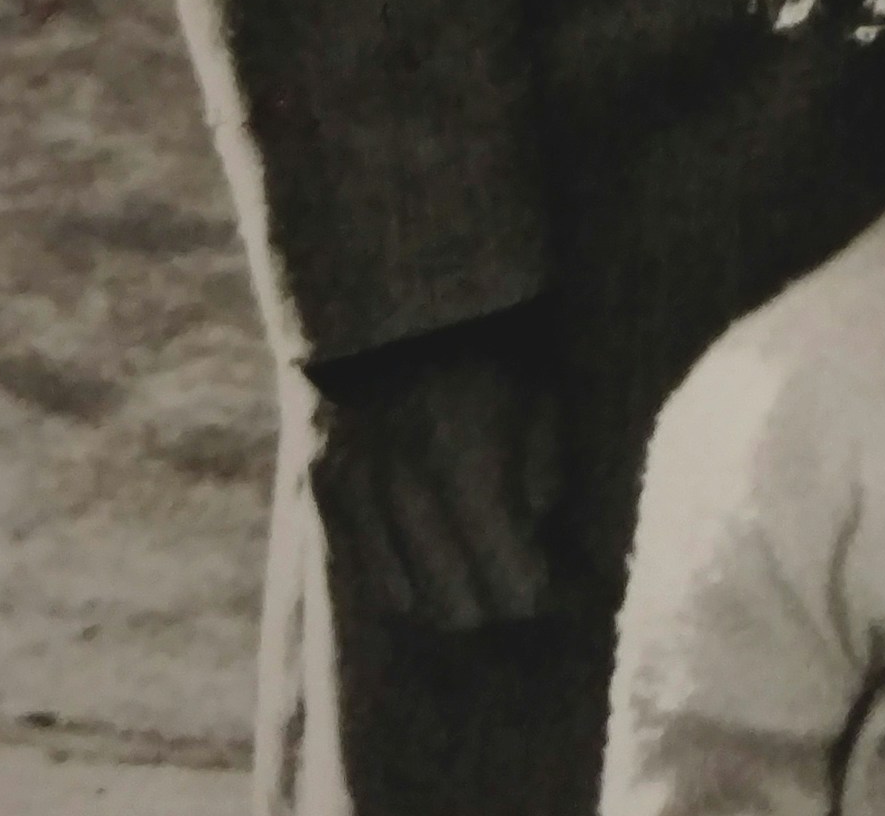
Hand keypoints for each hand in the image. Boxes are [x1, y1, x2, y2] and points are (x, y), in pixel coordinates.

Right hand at [308, 314, 563, 630]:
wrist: (387, 278)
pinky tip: (433, 559)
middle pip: (457, 606)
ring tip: (479, 570)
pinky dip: (403, 581)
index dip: (543, 593)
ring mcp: (353, 489)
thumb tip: (539, 536)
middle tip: (524, 580)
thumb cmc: (484, 327)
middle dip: (500, 602)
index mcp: (464, 458)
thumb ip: (543, 467)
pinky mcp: (320, 485)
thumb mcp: (537, 383)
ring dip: (450, 598)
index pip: (508, 581)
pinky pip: (363, 573)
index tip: (563, 583)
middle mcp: (401, 485)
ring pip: (407, 601)